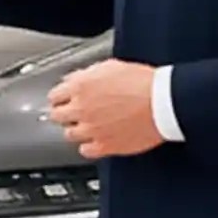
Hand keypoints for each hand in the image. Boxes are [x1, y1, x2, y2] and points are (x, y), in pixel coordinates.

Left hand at [47, 59, 162, 159]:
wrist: (163, 102)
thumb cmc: (143, 83)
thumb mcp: (110, 67)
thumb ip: (87, 75)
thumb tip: (74, 79)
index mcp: (80, 87)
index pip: (54, 95)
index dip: (59, 97)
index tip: (61, 99)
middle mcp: (82, 109)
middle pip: (57, 116)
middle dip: (62, 113)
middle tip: (69, 113)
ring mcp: (92, 129)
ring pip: (69, 134)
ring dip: (75, 130)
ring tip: (83, 126)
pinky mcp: (106, 145)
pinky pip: (85, 151)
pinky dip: (87, 147)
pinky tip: (93, 141)